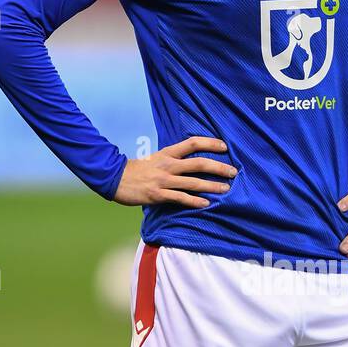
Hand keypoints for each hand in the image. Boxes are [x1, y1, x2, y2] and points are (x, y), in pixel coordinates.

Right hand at [113, 137, 237, 207]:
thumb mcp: (155, 159)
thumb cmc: (137, 170)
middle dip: (219, 167)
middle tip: (233, 171)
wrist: (114, 178)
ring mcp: (164, 180)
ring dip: (212, 186)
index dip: (210, 143)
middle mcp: (168, 164)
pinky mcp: (158, 194)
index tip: (225, 146)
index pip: (192, 142)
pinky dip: (195, 201)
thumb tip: (190, 163)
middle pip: (199, 162)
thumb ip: (172, 160)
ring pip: (193, 182)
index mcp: (168, 153)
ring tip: (226, 188)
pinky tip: (206, 204)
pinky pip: (180, 198)